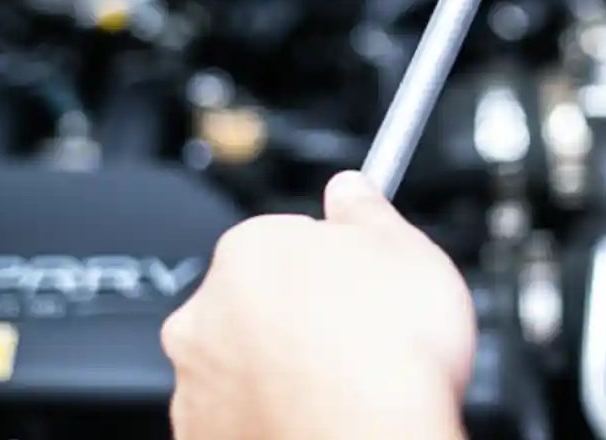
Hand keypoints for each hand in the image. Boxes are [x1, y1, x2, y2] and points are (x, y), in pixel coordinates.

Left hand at [161, 171, 476, 439]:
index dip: (332, 266)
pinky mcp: (202, 437)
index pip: (285, 241)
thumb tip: (350, 189)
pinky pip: (236, 416)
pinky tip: (312, 419)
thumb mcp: (407, 248)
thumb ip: (366, 211)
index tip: (358, 285)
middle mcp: (205, 314)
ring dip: (277, 369)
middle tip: (353, 339)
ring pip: (240, 364)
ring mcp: (198, 384)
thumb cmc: (387, 355)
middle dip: (295, 316)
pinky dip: (266, 416)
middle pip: (254, 302)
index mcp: (249, 250)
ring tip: (338, 388)